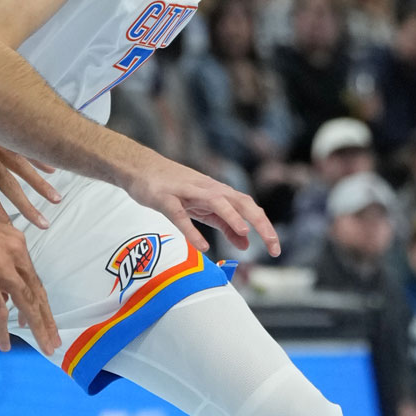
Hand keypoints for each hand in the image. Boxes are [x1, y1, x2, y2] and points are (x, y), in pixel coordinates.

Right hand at [0, 206, 58, 354]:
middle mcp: (15, 254)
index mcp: (16, 243)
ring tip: (45, 348)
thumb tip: (4, 293)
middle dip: (47, 318)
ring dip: (38, 328)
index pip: (32, 278)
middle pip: (36, 292)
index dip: (39, 301)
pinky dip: (3, 329)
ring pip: (27, 303)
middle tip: (55, 340)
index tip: (43, 319)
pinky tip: (5, 344)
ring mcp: (2, 267)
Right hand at [125, 155, 280, 257]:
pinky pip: (180, 215)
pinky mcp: (165, 198)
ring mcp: (187, 192)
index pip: (249, 207)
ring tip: (244, 232)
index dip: (265, 227)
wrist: (139, 167)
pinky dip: (192, 231)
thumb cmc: (173, 188)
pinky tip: (202, 246)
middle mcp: (208, 189)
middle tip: (273, 246)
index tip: (275, 248)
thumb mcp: (202, 208)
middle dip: (259, 223)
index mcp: (219, 192)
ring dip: (231, 216)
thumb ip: (224, 225)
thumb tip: (246, 243)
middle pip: (240, 202)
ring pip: (215, 201)